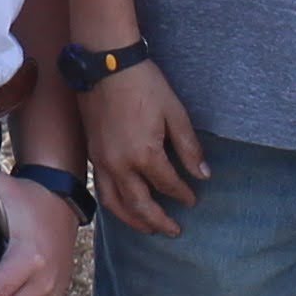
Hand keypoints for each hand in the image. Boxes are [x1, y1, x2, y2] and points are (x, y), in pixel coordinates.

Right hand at [87, 60, 206, 235]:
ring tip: (148, 228)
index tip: (193, 199)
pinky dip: (115, 205)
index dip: (183, 194)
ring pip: (116, 204)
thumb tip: (203, 175)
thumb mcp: (174, 113)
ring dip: (133, 221)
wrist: (105, 64)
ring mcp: (102, 162)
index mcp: (144, 154)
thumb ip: (188, 147)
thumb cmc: (143, 84)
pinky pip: (103, 191)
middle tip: (174, 231)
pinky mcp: (93, 155)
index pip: (168, 185)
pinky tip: (125, 206)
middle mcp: (120, 165)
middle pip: (140, 205)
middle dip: (158, 221)